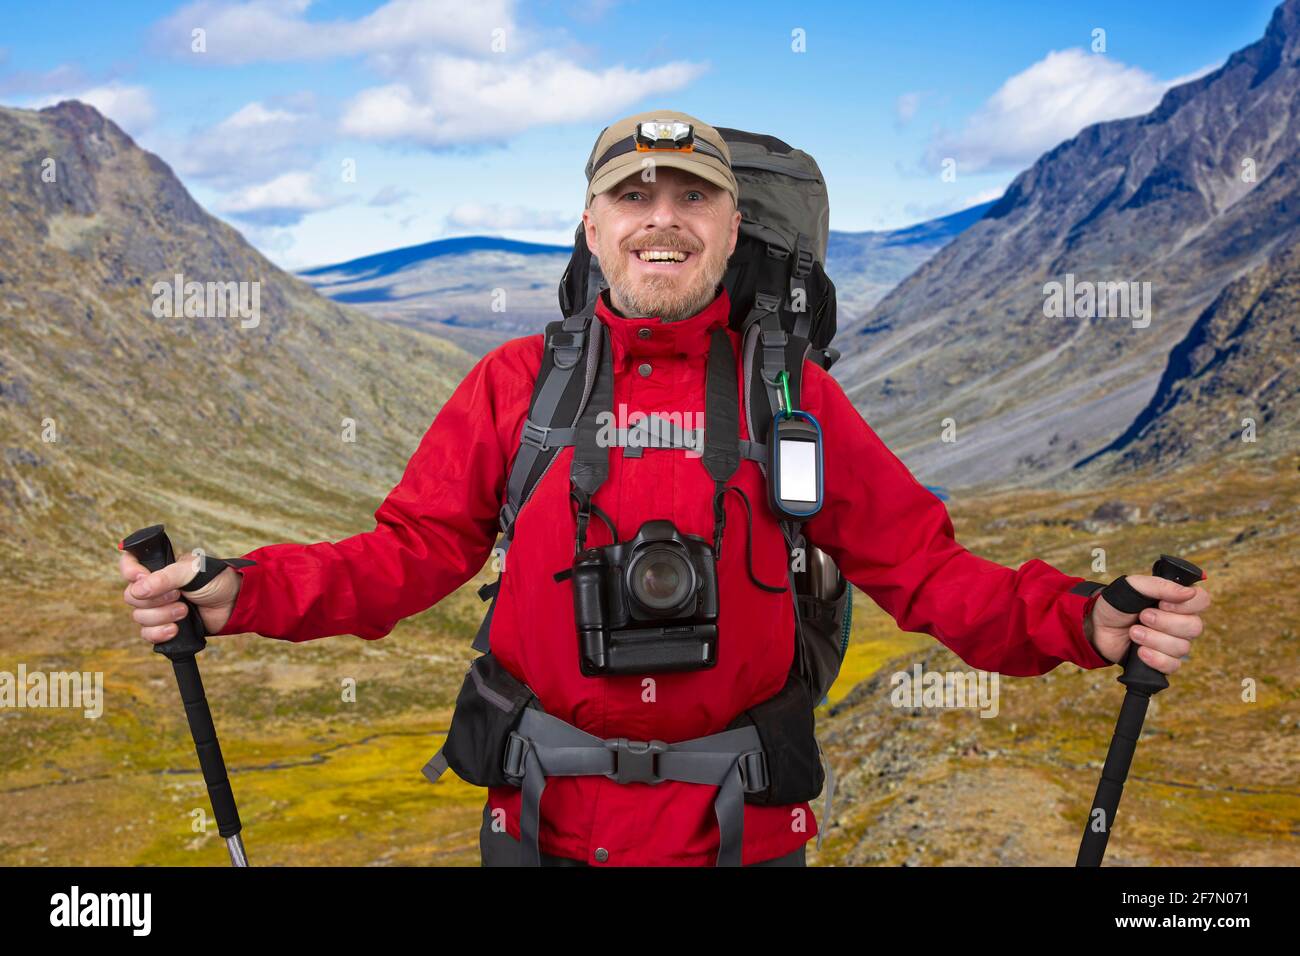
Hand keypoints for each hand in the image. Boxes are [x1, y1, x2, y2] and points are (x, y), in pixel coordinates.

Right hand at [119, 549, 241, 642]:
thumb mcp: (193, 571)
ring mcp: (159, 607)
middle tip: (179, 595)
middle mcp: (155, 587)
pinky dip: (159, 633)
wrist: (236, 604)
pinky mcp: (166, 625)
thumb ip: (165, 577)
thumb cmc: (217, 580)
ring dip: (162, 616)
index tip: (141, 577)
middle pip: (132, 596)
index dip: (129, 571)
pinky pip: (147, 634)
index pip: (129, 564)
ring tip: (185, 611)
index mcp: (159, 568)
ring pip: (139, 617)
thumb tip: (138, 589)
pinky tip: (175, 630)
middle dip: (155, 600)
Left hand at [1085, 575, 1209, 673]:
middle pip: (1195, 627)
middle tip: (1142, 617)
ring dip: (1154, 639)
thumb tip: (1189, 591)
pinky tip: (1140, 652)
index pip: (1202, 600)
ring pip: (1182, 647)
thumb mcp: (1131, 586)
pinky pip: (1173, 666)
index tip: (1162, 603)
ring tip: (1133, 632)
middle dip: (1165, 623)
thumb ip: (1159, 585)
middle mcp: (1180, 622)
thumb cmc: (1116, 605)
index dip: (1186, 605)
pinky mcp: (1162, 660)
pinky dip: (1155, 659)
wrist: (1096, 627)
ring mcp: (1172, 642)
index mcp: (1176, 600)